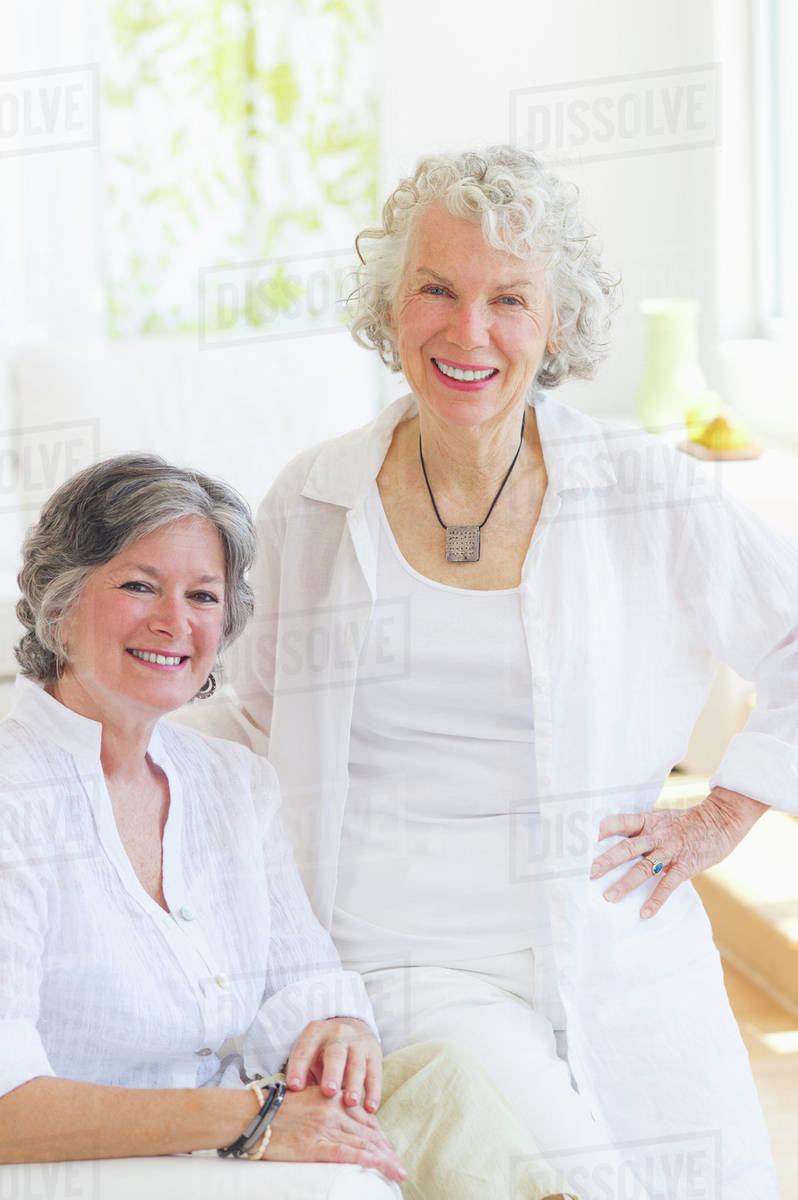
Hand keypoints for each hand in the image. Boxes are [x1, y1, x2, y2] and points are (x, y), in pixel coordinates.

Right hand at [264, 1085, 405, 1182]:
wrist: (250, 1115)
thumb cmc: (274, 1110)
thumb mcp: (305, 1100)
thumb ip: (324, 1106)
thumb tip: (340, 1122)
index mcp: (331, 1098)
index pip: (364, 1118)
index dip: (380, 1135)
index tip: (388, 1149)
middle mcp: (333, 1109)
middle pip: (368, 1132)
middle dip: (386, 1151)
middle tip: (398, 1165)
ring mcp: (325, 1127)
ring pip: (364, 1143)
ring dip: (384, 1160)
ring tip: (397, 1172)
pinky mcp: (315, 1145)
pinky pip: (348, 1153)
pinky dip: (369, 1161)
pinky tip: (381, 1167)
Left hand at [285, 1017, 381, 1111]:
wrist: (351, 1027)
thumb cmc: (322, 1050)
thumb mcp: (309, 1054)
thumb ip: (302, 1074)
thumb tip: (293, 1102)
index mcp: (315, 1033)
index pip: (304, 1050)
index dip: (298, 1068)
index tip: (294, 1087)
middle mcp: (337, 1034)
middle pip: (334, 1054)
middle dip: (332, 1073)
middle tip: (328, 1091)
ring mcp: (358, 1042)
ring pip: (356, 1064)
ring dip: (354, 1084)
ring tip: (350, 1102)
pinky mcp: (374, 1053)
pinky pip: (375, 1073)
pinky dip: (373, 1092)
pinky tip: (370, 1108)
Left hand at [590, 785, 767, 918]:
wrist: (722, 819)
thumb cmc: (687, 821)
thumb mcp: (661, 817)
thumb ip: (641, 828)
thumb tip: (614, 838)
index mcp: (648, 821)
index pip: (620, 822)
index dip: (602, 829)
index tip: (582, 839)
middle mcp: (656, 835)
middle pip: (627, 848)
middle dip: (607, 860)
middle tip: (589, 873)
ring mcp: (670, 851)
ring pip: (644, 868)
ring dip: (625, 883)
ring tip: (609, 897)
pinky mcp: (685, 866)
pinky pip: (668, 885)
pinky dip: (656, 900)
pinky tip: (645, 913)